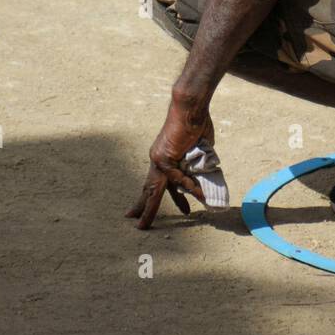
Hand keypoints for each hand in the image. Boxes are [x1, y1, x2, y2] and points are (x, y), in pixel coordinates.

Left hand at [125, 96, 212, 229]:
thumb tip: (201, 184)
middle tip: (133, 222)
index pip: (156, 181)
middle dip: (142, 207)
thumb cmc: (197, 124)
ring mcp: (159, 159)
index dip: (152, 195)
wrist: (191, 107)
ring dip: (149, 210)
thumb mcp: (198, 152)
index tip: (145, 206)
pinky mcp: (164, 158)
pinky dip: (189, 187)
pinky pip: (177, 179)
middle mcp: (157, 160)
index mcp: (163, 158)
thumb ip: (196, 168)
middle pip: (148, 188)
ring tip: (143, 226)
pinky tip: (199, 195)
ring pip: (153, 190)